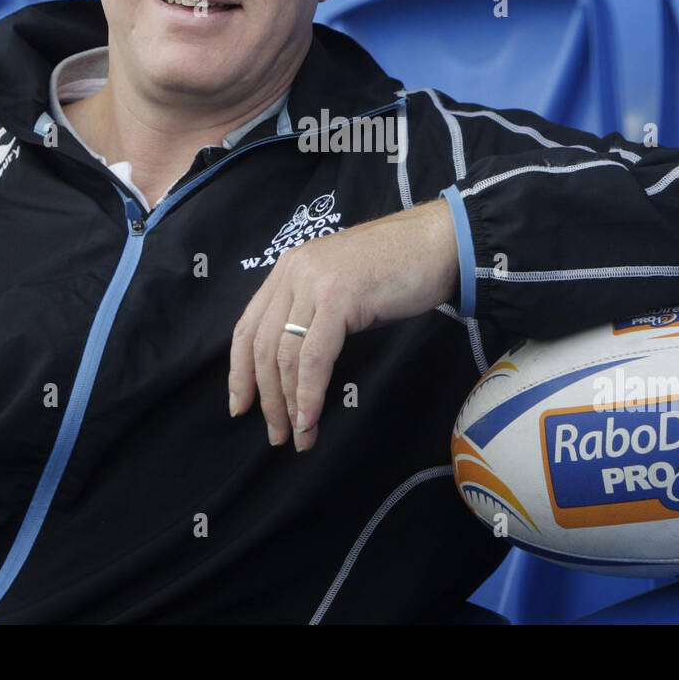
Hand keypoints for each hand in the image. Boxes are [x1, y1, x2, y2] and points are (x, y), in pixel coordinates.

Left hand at [228, 198, 458, 451]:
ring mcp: (314, 282)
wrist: (440, 243)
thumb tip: (296, 372)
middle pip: (261, 345)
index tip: (241, 407)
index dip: (239, 372)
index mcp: (289, 269)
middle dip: (265, 397)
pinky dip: (309, 394)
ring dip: (287, 404)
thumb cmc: (398, 271)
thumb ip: (314, 315)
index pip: (247, 326)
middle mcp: (293, 272)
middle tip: (275, 435)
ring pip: (285, 355)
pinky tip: (310, 419)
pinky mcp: (338, 297)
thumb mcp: (342, 290)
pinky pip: (314, 357)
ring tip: (298, 436)